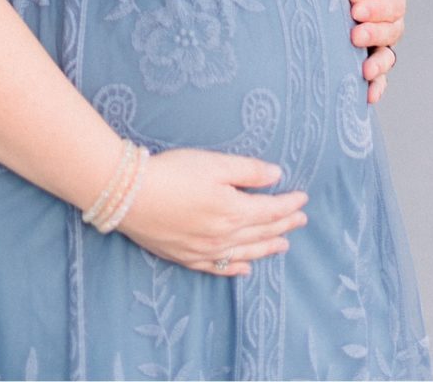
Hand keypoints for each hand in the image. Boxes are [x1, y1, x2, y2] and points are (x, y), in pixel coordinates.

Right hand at [118, 148, 307, 275]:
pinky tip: (244, 268)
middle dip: (284, 225)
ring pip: (245, 253)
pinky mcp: (186, 257)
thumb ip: (247, 171)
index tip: (303, 199)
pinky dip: (236, 268)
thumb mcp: (213, 163)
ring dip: (266, 248)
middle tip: (301, 220)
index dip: (288, 204)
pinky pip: (219, 268)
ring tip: (283, 245)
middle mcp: (224, 236)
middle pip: (261, 232)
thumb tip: (276, 176)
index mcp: (233, 211)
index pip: (270, 210)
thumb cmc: (172, 173)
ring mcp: (205, 250)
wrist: (129, 195)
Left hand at [353, 0, 404, 104]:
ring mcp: (381, 44)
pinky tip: (368, 96)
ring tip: (365, 71)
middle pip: (392, 32)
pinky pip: (378, 76)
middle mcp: (390, 23)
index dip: (377, 10)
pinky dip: (376, 87)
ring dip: (379, 64)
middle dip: (375, 36)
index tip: (356, 11)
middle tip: (354, 36)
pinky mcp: (370, 59)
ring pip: (388, 56)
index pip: (394, 6)